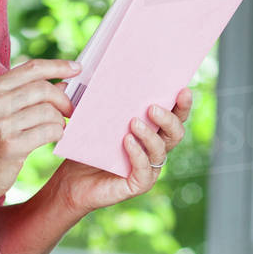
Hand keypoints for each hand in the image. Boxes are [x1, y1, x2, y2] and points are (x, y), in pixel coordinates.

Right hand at [0, 58, 77, 205]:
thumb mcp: (1, 111)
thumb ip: (29, 95)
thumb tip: (65, 83)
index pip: (32, 68)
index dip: (58, 66)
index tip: (77, 68)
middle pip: (43, 88)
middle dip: (64, 99)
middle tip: (71, 110)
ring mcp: (1, 124)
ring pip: (48, 111)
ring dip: (60, 120)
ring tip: (57, 128)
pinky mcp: (11, 145)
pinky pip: (48, 132)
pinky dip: (57, 134)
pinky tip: (53, 138)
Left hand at [57, 88, 192, 214]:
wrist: (70, 181)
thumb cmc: (84, 147)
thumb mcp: (90, 119)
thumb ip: (93, 97)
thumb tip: (86, 69)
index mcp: (150, 130)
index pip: (174, 115)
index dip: (182, 104)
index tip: (182, 89)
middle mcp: (154, 148)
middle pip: (176, 133)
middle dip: (170, 118)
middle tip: (153, 107)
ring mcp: (148, 167)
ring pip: (161, 150)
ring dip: (150, 134)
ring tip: (133, 122)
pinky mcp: (138, 184)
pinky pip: (144, 169)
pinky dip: (138, 154)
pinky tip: (127, 141)